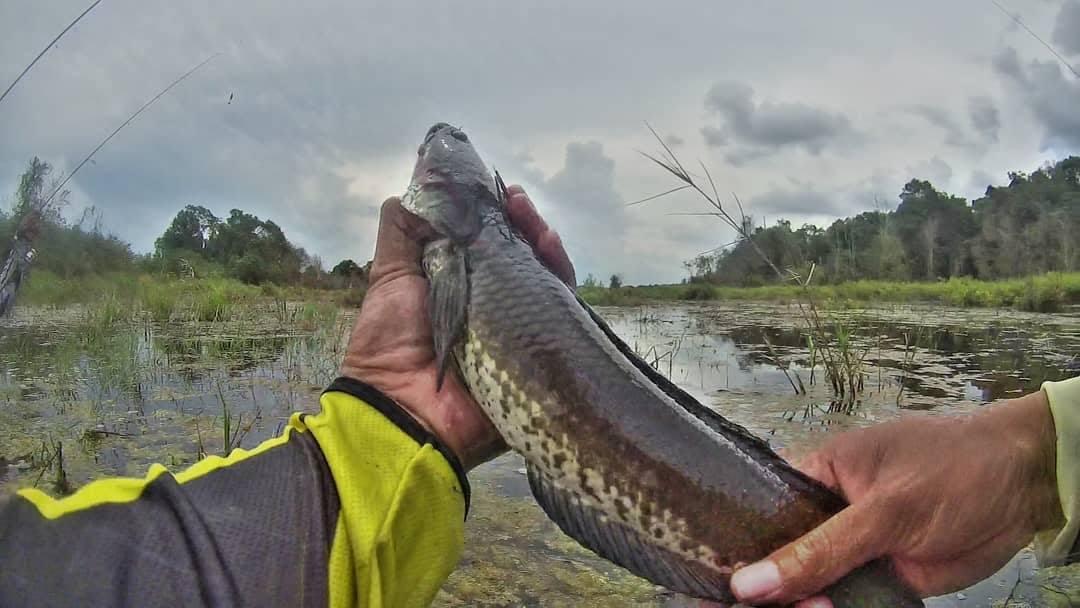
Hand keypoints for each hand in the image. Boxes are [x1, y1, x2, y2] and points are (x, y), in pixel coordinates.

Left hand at [339, 185, 574, 469]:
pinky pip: (561, 317)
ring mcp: (519, 333)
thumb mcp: (391, 274)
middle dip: (526, 227)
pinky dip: (561, 283)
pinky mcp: (539, 356)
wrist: (398, 405)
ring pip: (548, 284)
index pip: (492, 247)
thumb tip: (411, 187)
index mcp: (461, 290)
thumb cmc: (388, 342)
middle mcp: (494, 309)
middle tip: (519, 201)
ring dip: (546, 247)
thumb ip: (402, 231)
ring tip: (537, 224)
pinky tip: (551, 252)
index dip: (499, 219)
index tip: (498, 191)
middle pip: (525, 261)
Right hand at [722, 390, 1061, 607]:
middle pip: (779, 555)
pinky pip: (846, 601)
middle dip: (765, 586)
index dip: (732, 547)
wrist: (1029, 488)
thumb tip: (749, 584)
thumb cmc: (953, 470)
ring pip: (809, 584)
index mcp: (815, 475)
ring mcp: (854, 546)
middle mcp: (826, 511)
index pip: (758, 512)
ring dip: (800, 602)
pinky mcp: (882, 576)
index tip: (712, 583)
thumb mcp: (884, 509)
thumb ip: (819, 550)